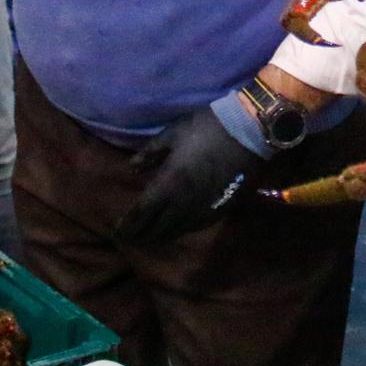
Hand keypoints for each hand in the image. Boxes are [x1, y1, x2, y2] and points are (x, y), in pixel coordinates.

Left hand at [117, 104, 262, 243]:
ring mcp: (202, 210)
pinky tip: (176, 227)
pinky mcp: (218, 211)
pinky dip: (179, 230)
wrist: (248, 133)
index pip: (141, 215)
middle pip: (156, 230)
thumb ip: (150, 153)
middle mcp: (182, 205)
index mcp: (168, 185)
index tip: (117, 231)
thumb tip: (132, 168)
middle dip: (140, 235)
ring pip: (175, 232)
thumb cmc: (207, 128)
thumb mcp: (172, 134)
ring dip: (159, 235)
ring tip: (150, 235)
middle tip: (130, 237)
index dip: (127, 226)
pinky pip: (193, 227)